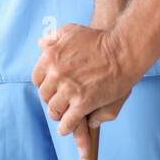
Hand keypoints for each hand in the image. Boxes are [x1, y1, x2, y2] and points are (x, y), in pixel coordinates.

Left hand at [32, 23, 139, 155]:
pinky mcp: (83, 103)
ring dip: (58, 115)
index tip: (52, 88)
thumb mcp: (71, 30)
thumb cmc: (99, 40)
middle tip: (60, 102)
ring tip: (63, 116)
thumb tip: (40, 44)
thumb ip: (53, 37)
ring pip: (54, 110)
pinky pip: (68, 122)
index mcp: (50, 57)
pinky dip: (66, 128)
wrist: (122, 51)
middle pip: (44, 96)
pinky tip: (66, 128)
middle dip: (51, 99)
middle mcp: (56, 74)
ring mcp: (69, 90)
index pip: (37, 79)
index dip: (45, 85)